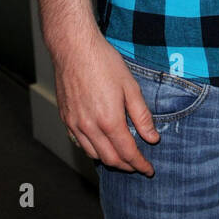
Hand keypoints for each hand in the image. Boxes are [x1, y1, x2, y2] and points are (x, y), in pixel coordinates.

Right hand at [54, 32, 159, 175]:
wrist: (74, 49)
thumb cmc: (104, 63)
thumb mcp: (131, 87)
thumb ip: (142, 116)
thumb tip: (152, 138)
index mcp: (109, 120)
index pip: (127, 152)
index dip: (140, 164)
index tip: (148, 169)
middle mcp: (90, 127)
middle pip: (110, 158)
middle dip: (127, 166)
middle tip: (138, 166)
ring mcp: (75, 124)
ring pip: (93, 154)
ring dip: (110, 160)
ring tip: (123, 158)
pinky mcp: (66, 118)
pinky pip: (80, 143)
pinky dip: (93, 150)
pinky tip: (102, 145)